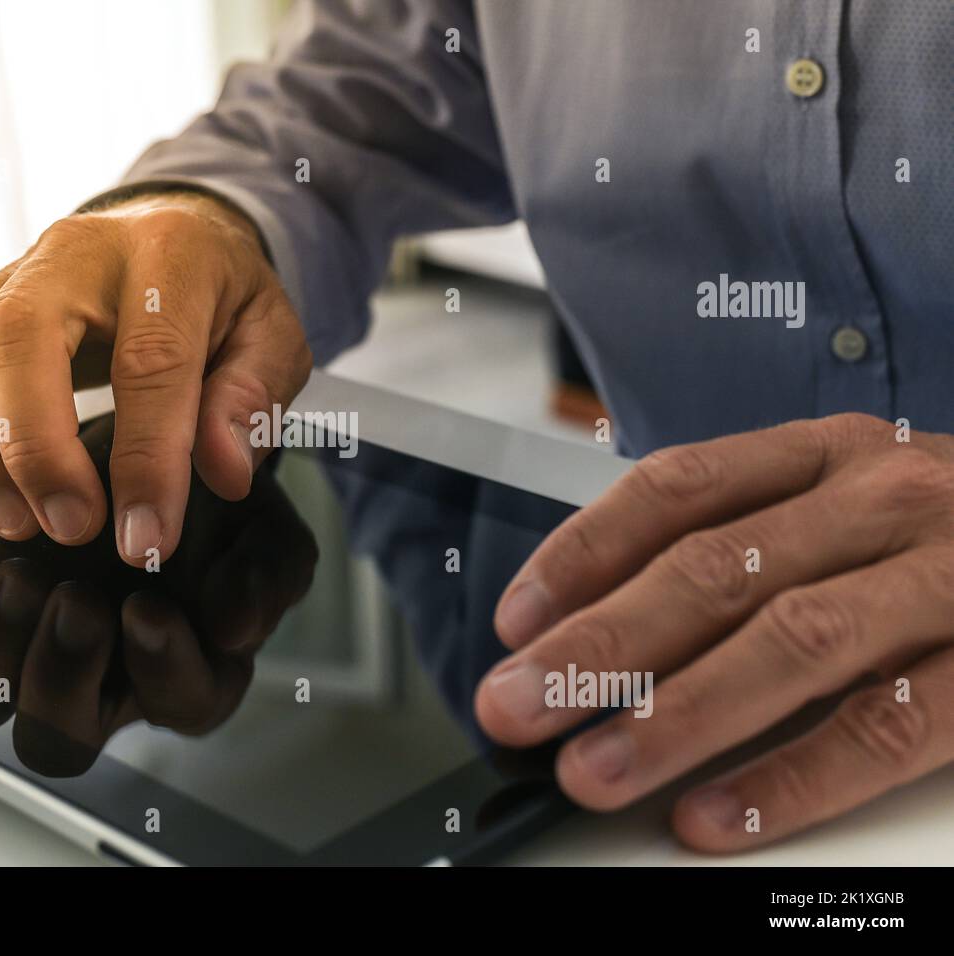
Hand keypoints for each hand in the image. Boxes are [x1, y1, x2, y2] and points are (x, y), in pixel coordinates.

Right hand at [0, 192, 311, 564]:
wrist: (171, 236)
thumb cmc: (220, 300)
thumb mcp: (271, 339)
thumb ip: (251, 400)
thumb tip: (220, 471)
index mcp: (169, 253)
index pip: (150, 359)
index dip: (147, 459)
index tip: (147, 537)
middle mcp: (74, 251)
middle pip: (17, 336)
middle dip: (35, 449)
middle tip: (71, 527)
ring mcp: (6, 275)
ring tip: (20, 520)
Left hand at [0, 415, 317, 775]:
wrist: (143, 435)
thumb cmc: (205, 495)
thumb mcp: (263, 525)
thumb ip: (267, 573)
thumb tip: (239, 627)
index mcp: (187, 668)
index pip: (178, 705)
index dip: (161, 666)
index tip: (149, 607)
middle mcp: (105, 676)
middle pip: (58, 740)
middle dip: (61, 675)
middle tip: (78, 599)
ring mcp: (33, 646)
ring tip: (25, 573)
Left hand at [475, 413, 953, 850]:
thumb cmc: (937, 535)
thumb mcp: (841, 499)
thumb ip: (741, 537)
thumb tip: (593, 618)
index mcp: (825, 453)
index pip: (677, 491)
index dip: (583, 555)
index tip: (516, 621)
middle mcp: (882, 499)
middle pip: (713, 572)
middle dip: (599, 648)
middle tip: (516, 706)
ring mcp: (946, 578)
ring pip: (790, 645)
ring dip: (675, 717)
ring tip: (592, 771)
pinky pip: (887, 727)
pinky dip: (793, 778)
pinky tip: (714, 815)